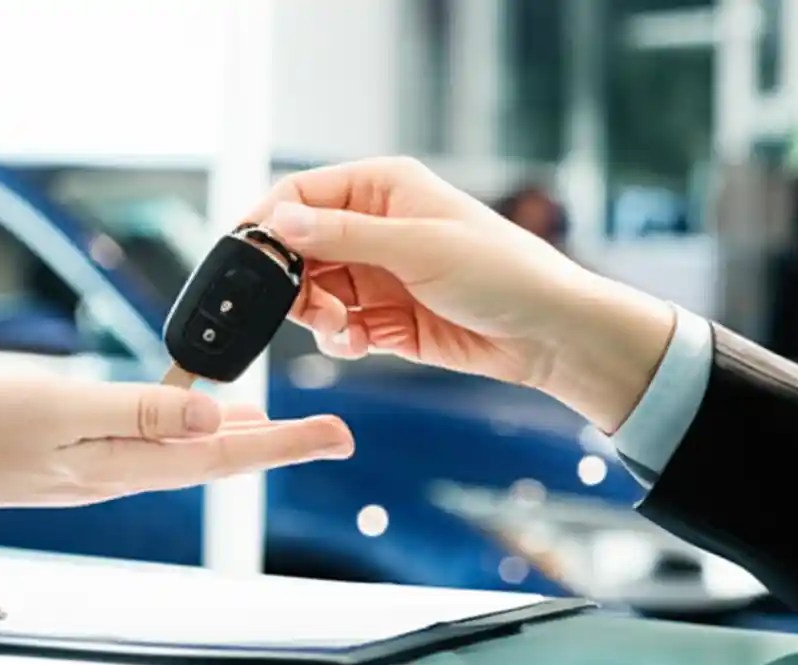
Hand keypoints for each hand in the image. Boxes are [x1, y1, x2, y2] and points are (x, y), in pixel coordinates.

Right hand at [0, 374, 353, 507]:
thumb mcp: (59, 408)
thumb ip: (136, 410)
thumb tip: (211, 418)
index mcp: (121, 463)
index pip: (221, 457)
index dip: (284, 446)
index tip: (335, 437)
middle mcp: (117, 472)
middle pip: (213, 459)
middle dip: (275, 445)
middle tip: (327, 433)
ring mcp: (94, 467)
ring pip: (183, 453)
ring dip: (234, 439)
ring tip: (276, 425)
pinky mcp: (73, 454)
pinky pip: (149, 445)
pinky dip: (185, 431)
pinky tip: (191, 416)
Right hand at [244, 157, 675, 432]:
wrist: (548, 335)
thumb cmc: (501, 273)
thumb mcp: (417, 246)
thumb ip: (343, 235)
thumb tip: (279, 220)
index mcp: (381, 187)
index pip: (300, 193)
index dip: (269, 223)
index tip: (250, 259)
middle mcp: (373, 225)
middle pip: (298, 248)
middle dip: (294, 283)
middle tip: (308, 308)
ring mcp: (377, 272)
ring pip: (312, 293)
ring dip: (317, 316)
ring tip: (344, 329)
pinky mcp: (383, 316)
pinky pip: (337, 326)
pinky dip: (339, 338)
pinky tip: (360, 344)